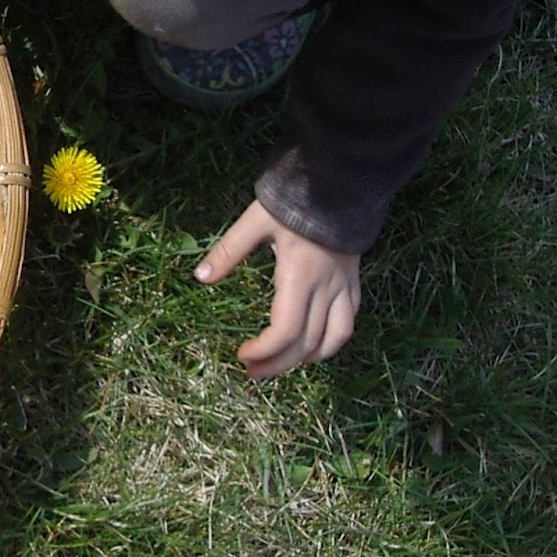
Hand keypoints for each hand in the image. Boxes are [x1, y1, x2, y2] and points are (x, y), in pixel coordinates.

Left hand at [196, 200, 361, 378]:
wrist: (338, 184)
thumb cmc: (293, 202)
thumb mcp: (254, 222)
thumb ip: (229, 251)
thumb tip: (201, 277)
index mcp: (299, 275)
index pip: (286, 329)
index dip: (265, 350)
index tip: (242, 355)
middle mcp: (327, 287)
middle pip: (307, 343)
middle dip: (278, 364)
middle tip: (251, 373)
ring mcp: (345, 288)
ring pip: (334, 340)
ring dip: (306, 360)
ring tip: (279, 365)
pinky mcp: (354, 284)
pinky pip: (347, 324)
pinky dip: (329, 343)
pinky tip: (310, 347)